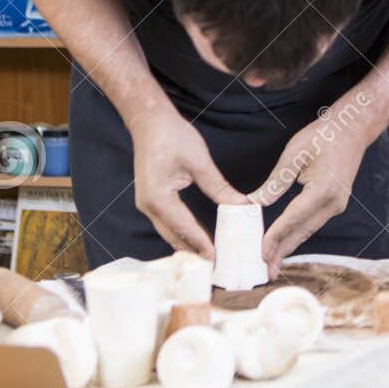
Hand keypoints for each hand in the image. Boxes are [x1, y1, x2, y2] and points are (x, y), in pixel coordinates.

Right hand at [130, 108, 244, 257]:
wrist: (149, 122)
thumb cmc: (172, 137)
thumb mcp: (200, 162)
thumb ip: (219, 188)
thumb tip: (241, 206)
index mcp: (159, 198)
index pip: (184, 229)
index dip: (202, 245)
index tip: (217, 260)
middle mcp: (148, 206)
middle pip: (173, 237)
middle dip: (194, 252)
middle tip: (216, 266)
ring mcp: (147, 204)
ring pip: (169, 232)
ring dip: (188, 245)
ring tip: (210, 257)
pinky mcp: (151, 199)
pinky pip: (167, 223)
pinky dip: (182, 233)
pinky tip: (198, 238)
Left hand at [252, 113, 370, 272]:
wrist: (353, 129)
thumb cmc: (324, 135)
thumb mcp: (295, 153)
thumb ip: (277, 180)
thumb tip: (256, 203)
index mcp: (323, 190)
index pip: (293, 219)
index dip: (275, 237)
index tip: (260, 252)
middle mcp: (333, 203)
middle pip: (303, 232)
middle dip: (283, 252)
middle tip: (266, 272)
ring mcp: (337, 204)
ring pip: (309, 230)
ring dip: (290, 246)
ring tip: (273, 263)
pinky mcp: (335, 203)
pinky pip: (313, 223)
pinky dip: (298, 234)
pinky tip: (286, 242)